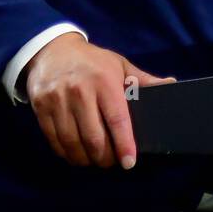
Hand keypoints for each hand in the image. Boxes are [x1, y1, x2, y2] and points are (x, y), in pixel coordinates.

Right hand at [21, 31, 174, 168]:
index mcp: (104, 81)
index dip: (124, 144)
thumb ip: (143, 79)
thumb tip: (171, 84)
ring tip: (95, 161)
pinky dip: (66, 153)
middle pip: (94, 137)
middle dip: (105, 157)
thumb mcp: (119, 65)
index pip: (117, 119)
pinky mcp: (41, 109)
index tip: (129, 162)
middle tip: (112, 162)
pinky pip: (54, 140)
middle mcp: (80, 92)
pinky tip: (76, 155)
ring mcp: (58, 101)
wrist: (52, 50)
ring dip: (85, 158)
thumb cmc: (93, 61)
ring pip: (72, 142)